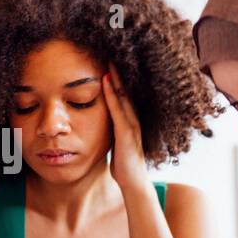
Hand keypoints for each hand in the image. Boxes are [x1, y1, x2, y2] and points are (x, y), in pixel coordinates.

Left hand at [102, 67, 151, 193]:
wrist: (133, 183)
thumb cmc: (123, 165)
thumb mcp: (115, 144)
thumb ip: (112, 132)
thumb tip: (104, 127)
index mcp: (129, 122)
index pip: (123, 96)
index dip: (117, 80)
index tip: (109, 64)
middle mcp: (133, 120)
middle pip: (125, 91)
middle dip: (118, 73)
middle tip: (110, 53)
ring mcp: (131, 125)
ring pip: (123, 96)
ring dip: (115, 78)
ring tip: (108, 60)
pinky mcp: (126, 133)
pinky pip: (118, 109)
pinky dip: (111, 94)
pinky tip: (105, 81)